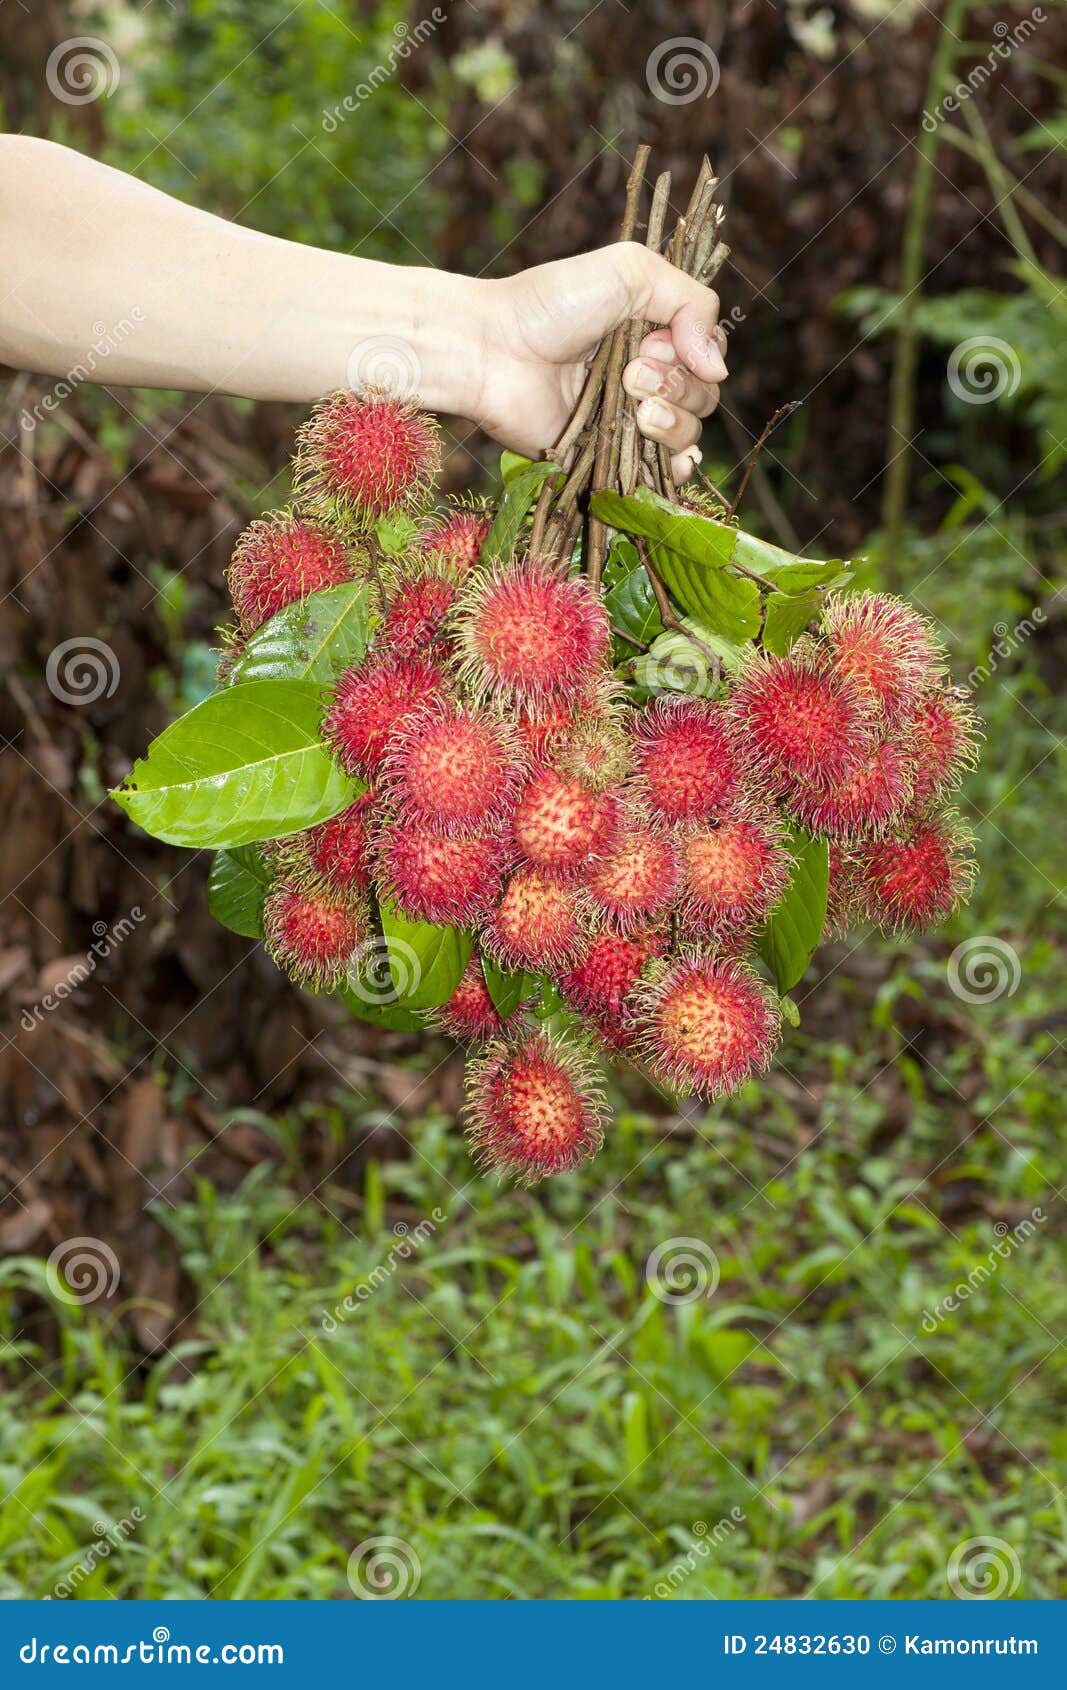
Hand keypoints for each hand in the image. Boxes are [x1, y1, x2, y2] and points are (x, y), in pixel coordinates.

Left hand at [468, 242, 727, 481]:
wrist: (494, 352)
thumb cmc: (551, 304)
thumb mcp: (631, 272)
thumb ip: (691, 302)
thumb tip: (718, 369)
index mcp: (652, 332)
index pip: (708, 354)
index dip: (697, 351)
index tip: (653, 341)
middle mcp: (645, 376)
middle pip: (704, 396)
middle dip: (679, 384)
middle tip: (631, 371)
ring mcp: (628, 419)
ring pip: (689, 432)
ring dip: (672, 418)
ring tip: (631, 400)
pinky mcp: (609, 455)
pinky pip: (663, 472)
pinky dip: (672, 464)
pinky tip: (652, 442)